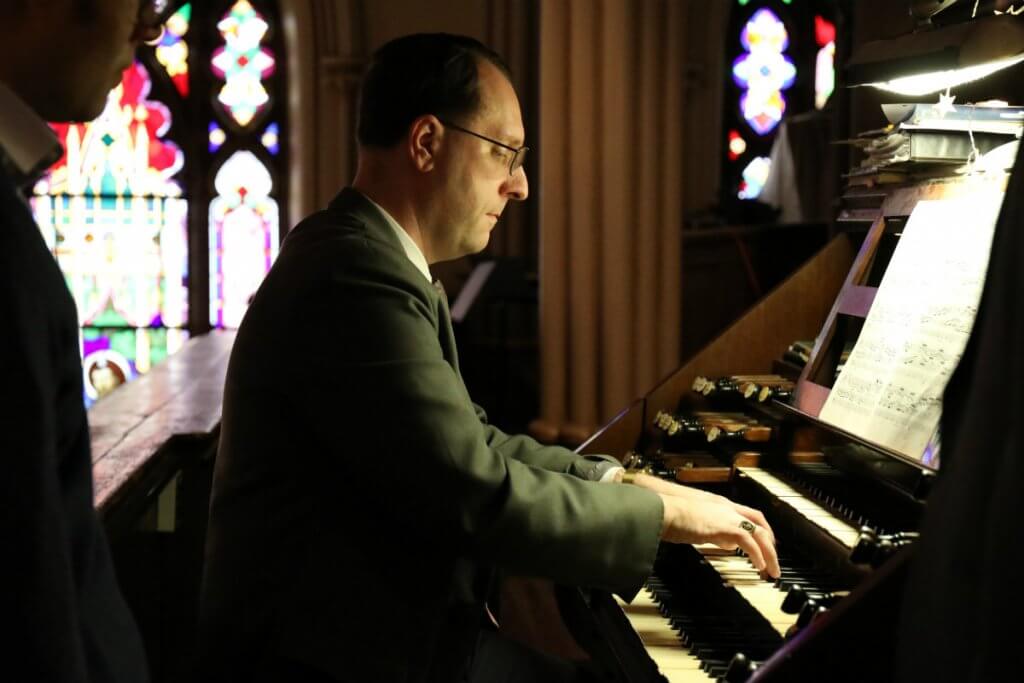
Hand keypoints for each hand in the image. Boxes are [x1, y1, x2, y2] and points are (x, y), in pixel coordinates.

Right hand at [656, 489, 780, 578]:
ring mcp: (728, 516)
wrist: (666, 511)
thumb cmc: (674, 518)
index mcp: (723, 506)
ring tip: (772, 570)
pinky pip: (749, 542)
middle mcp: (729, 508)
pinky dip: (757, 555)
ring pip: (759, 534)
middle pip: (761, 524)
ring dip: (769, 554)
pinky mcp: (725, 527)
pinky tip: (759, 566)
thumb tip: (728, 544)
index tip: (767, 545)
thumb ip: (716, 533)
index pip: (751, 516)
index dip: (763, 531)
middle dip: (771, 544)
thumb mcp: (700, 525)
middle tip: (775, 562)